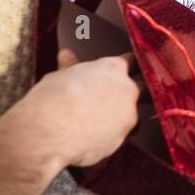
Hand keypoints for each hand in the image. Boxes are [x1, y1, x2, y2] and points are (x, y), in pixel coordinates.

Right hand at [0, 50, 142, 194]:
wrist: (49, 130)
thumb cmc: (51, 99)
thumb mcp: (58, 76)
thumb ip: (70, 67)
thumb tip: (66, 55)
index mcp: (112, 68)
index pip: (130, 61)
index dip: (128, 66)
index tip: (125, 69)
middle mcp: (126, 90)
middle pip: (145, 88)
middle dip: (138, 92)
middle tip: (120, 99)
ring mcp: (128, 116)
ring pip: (133, 115)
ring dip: (122, 117)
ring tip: (99, 122)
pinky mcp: (122, 139)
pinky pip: (120, 136)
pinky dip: (110, 136)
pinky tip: (93, 138)